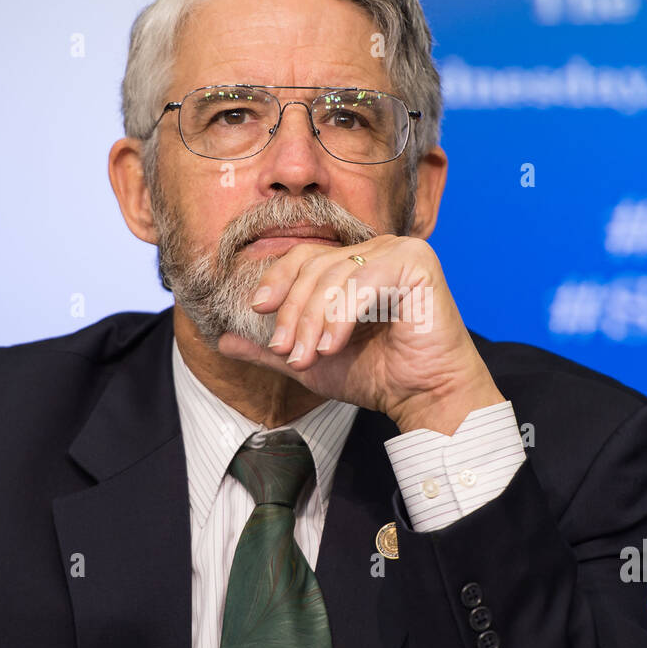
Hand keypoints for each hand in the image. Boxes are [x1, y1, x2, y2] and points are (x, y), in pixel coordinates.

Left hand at [216, 235, 504, 434]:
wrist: (424, 397)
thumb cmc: (378, 376)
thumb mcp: (313, 361)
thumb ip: (272, 348)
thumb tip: (222, 341)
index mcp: (355, 263)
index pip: (304, 257)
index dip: (277, 280)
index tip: (259, 311)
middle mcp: (377, 249)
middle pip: (314, 266)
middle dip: (294, 312)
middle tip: (288, 352)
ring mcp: (399, 252)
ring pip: (334, 274)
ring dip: (314, 320)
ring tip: (310, 357)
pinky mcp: (417, 264)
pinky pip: (364, 282)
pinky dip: (342, 316)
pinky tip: (334, 346)